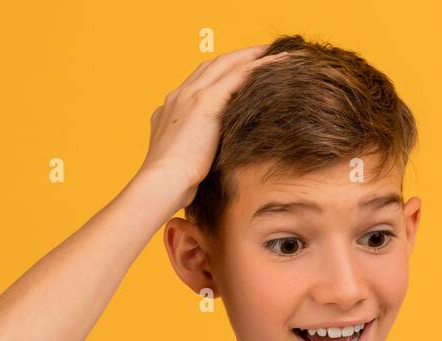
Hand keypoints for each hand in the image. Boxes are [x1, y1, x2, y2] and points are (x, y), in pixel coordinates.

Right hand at [138, 44, 295, 207]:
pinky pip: (239, 75)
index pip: (199, 82)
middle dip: (239, 56)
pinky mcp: (206, 101)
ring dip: (253, 55)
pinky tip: (280, 63)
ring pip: (227, 64)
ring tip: (278, 52)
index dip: (221, 74)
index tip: (241, 73)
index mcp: (170, 110)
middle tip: (264, 52)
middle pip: (214, 65)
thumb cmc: (173, 186)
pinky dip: (260, 66)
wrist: (161, 184)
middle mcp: (179, 95)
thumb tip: (208, 161)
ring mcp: (191, 95)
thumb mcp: (182, 163)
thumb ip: (194, 153)